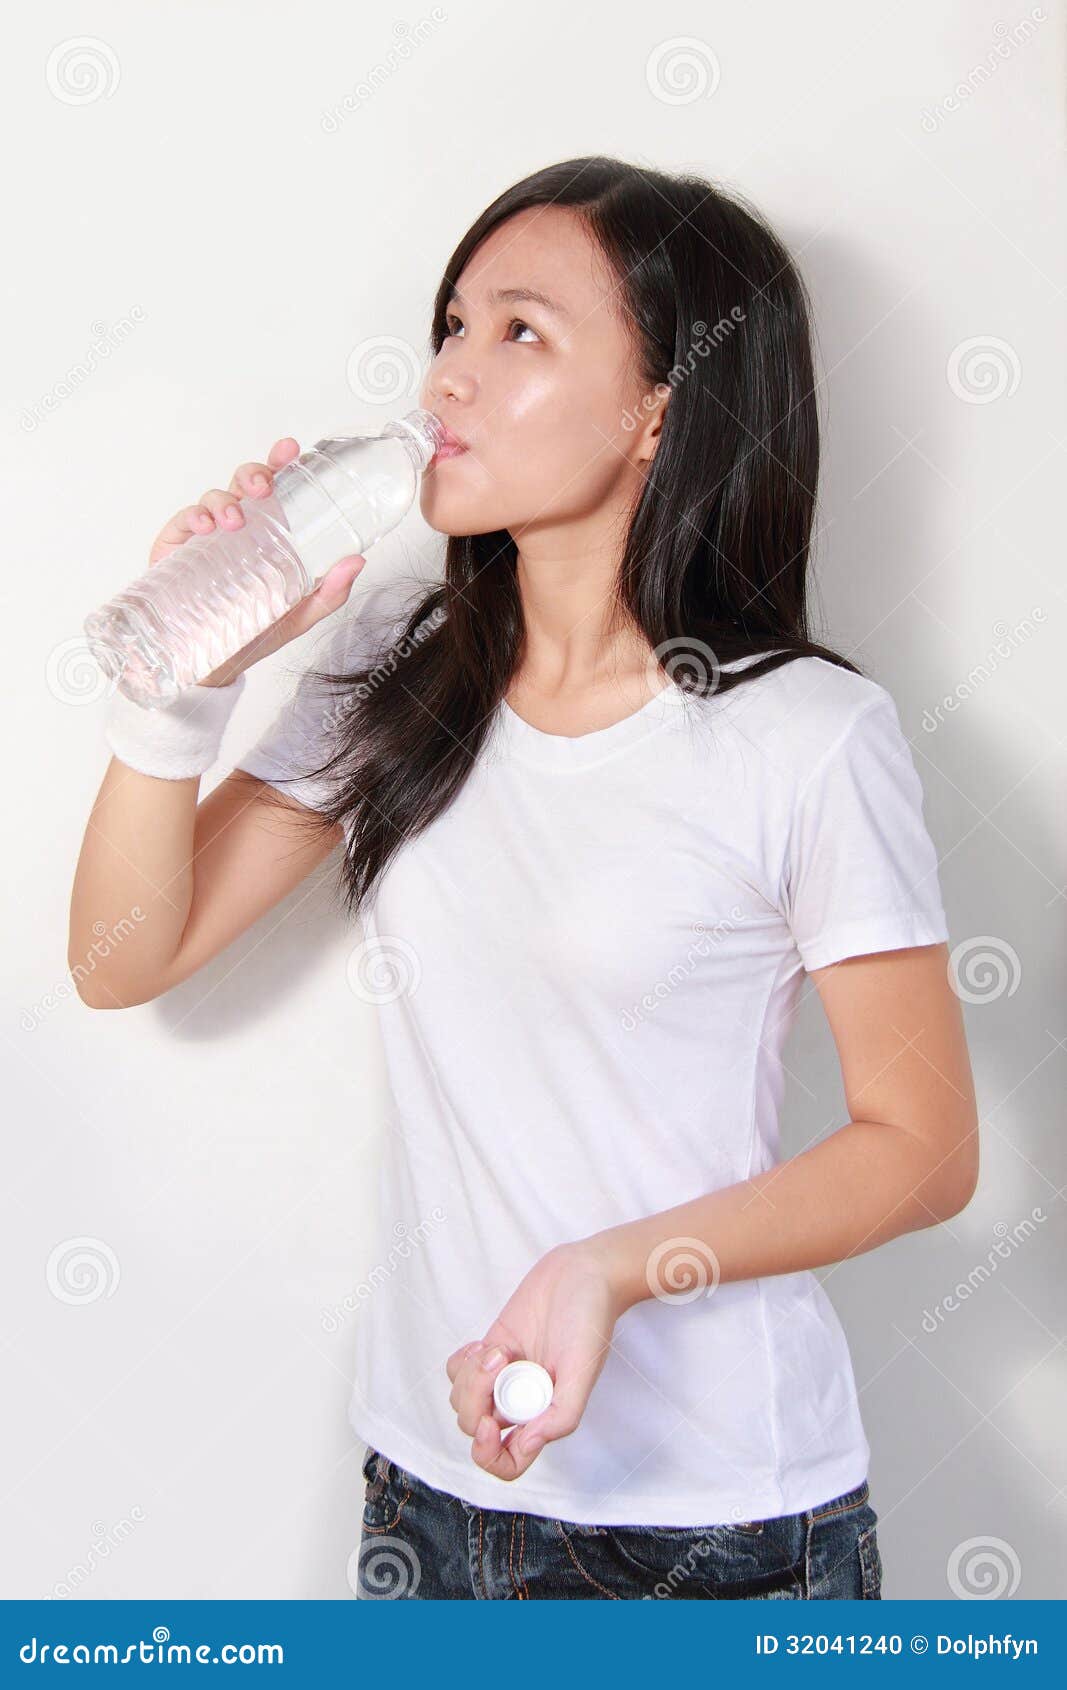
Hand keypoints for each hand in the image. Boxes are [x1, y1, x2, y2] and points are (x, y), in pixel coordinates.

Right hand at [147, 436, 365, 686]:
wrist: (214, 664)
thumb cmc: (256, 631)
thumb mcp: (300, 614)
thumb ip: (329, 592)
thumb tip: (357, 562)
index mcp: (269, 533)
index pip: (276, 490)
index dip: (281, 463)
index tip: (291, 450)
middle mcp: (239, 527)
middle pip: (244, 484)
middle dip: (254, 474)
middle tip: (263, 487)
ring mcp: (207, 536)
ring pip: (215, 497)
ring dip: (224, 500)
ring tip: (234, 520)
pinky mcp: (178, 549)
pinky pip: (183, 521)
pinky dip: (194, 516)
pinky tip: (205, 526)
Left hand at [445, 1239, 624, 1481]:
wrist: (583, 1274)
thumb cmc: (590, 1320)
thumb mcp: (583, 1371)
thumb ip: (561, 1415)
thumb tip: (527, 1443)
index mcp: (544, 1417)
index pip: (507, 1463)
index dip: (488, 1454)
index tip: (489, 1423)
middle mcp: (521, 1403)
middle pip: (475, 1427)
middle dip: (475, 1398)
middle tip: (500, 1360)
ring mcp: (503, 1377)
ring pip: (462, 1399)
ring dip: (471, 1376)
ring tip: (498, 1349)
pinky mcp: (491, 1350)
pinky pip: (459, 1371)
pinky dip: (463, 1362)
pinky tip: (485, 1345)